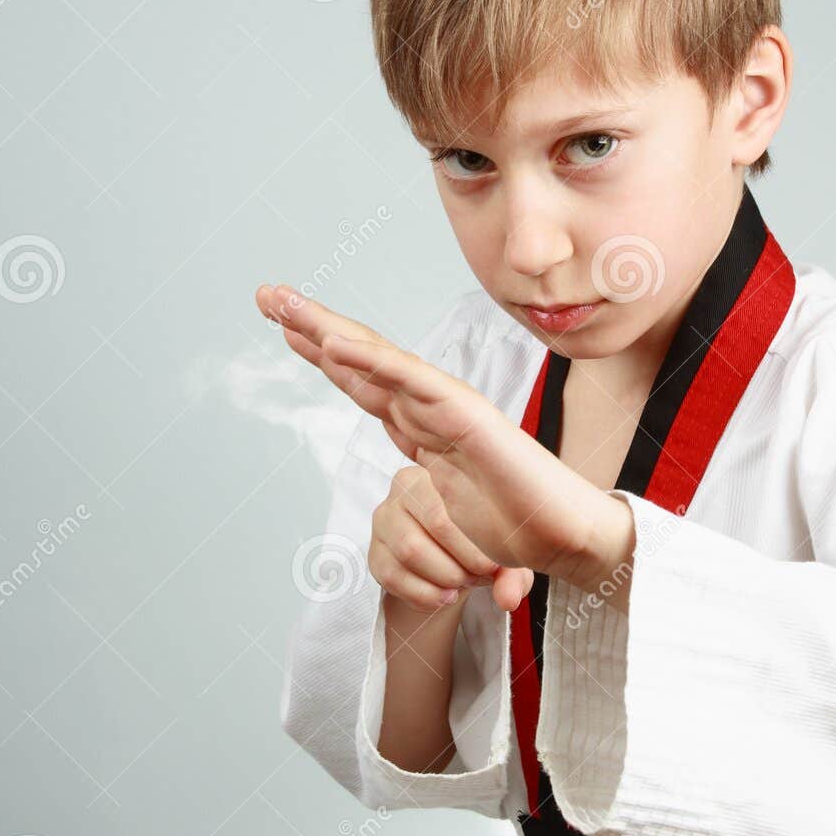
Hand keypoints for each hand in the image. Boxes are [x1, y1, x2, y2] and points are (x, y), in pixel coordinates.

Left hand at [255, 284, 616, 586]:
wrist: (569, 539)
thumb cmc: (519, 533)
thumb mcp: (450, 534)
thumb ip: (436, 535)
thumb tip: (436, 540)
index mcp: (424, 433)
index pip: (365, 386)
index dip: (325, 356)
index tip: (283, 329)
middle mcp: (431, 411)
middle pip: (362, 361)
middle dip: (312, 326)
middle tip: (266, 295)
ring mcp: (449, 409)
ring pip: (378, 360)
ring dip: (328, 330)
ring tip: (282, 303)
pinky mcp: (469, 416)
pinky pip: (411, 382)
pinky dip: (372, 361)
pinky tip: (332, 343)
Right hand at [372, 464, 533, 613]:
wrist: (454, 559)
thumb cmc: (482, 541)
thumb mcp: (504, 551)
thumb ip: (513, 574)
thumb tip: (508, 599)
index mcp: (435, 472)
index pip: (445, 512)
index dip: (471, 548)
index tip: (493, 567)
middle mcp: (401, 489)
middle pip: (425, 532)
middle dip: (456, 565)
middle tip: (478, 578)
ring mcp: (383, 520)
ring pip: (407, 554)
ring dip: (440, 579)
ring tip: (462, 586)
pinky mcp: (374, 553)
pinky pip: (391, 577)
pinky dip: (422, 595)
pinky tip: (444, 597)